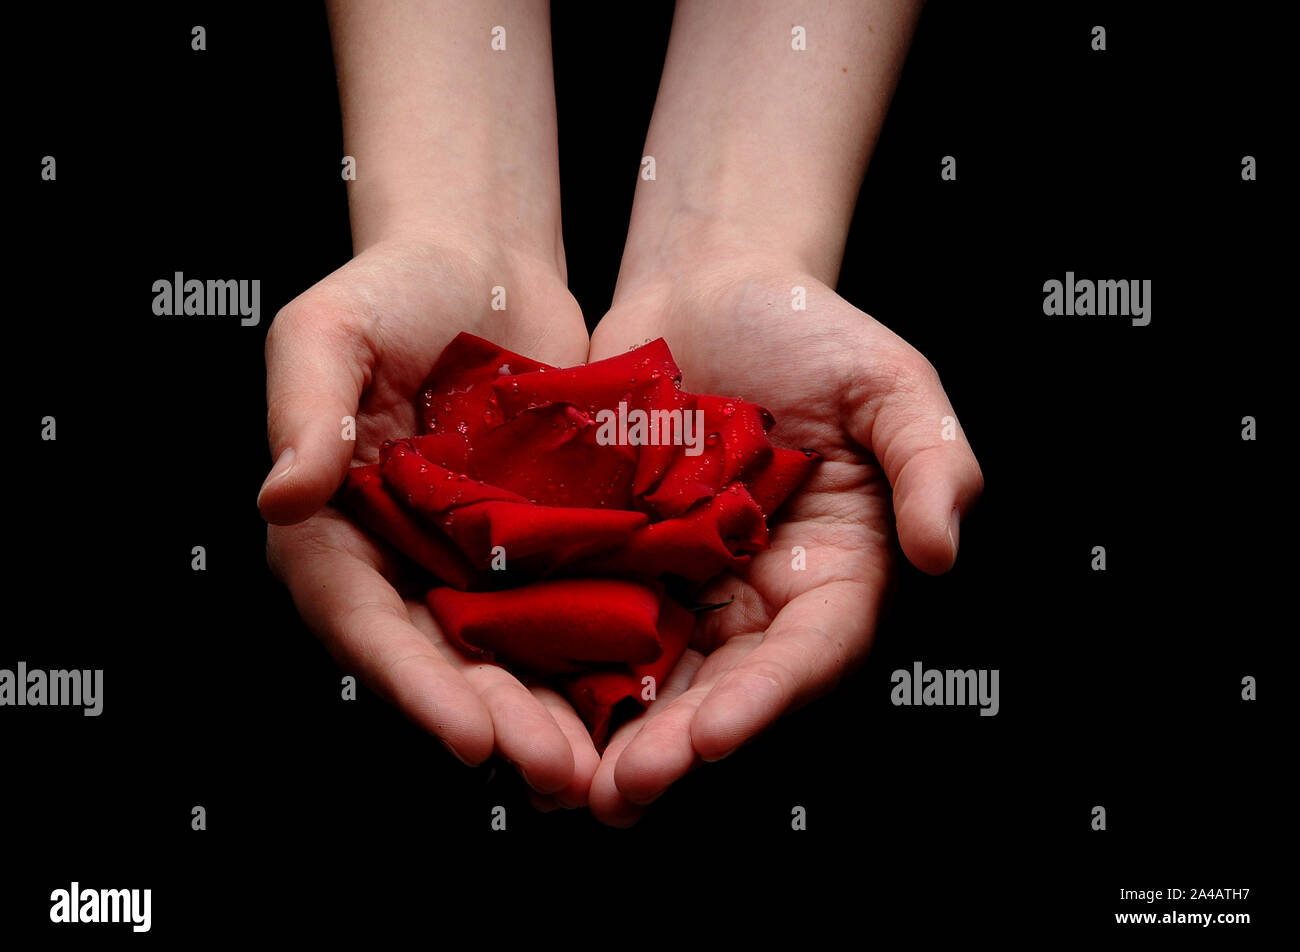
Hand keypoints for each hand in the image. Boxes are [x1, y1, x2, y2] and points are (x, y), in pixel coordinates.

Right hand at [261, 235, 601, 803]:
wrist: (482, 266)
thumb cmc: (390, 288)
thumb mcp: (327, 331)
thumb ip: (303, 410)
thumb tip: (280, 497)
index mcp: (334, 529)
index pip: (362, 621)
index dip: (411, 684)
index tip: (469, 735)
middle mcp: (400, 562)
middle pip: (442, 661)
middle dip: (496, 720)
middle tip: (556, 774)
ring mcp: (472, 560)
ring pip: (508, 655)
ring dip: (552, 712)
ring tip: (603, 763)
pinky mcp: (540, 544)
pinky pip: (565, 607)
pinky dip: (596, 655)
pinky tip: (644, 695)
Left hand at [581, 258, 982, 823]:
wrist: (705, 284)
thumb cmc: (808, 326)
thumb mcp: (890, 381)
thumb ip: (930, 460)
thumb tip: (945, 552)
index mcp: (833, 571)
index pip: (808, 652)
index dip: (767, 699)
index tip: (717, 735)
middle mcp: (756, 597)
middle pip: (723, 686)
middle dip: (677, 743)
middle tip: (625, 791)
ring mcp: (681, 585)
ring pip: (649, 677)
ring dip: (610, 735)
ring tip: (563, 784)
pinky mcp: (615, 562)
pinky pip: (585, 626)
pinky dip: (557, 674)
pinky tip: (518, 710)